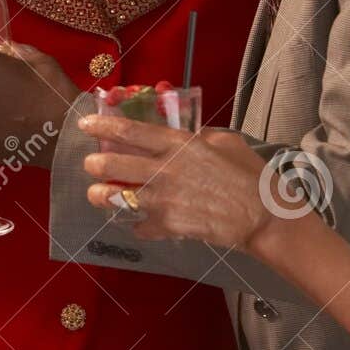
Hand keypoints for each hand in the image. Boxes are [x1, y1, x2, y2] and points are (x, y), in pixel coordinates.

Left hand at [79, 116, 274, 251]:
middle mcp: (165, 170)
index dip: (103, 125)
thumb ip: (200, 136)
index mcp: (179, 145)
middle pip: (112, 164)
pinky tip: (140, 223)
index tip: (85, 123)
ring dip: (102, 196)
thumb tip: (187, 134)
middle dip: (95, 164)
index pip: (130, 131)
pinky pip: (140, 225)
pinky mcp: (169, 225)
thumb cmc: (250, 176)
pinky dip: (138, 225)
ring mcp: (164, 199)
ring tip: (98, 194)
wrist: (263, 217)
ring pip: (116, 197)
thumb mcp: (226, 142)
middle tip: (91, 164)